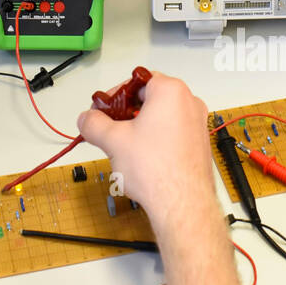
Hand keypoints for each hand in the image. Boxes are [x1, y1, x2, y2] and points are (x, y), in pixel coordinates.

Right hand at [75, 73, 219, 222]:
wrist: (182, 203)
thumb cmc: (157, 170)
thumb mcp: (112, 141)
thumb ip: (94, 124)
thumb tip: (86, 119)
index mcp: (171, 91)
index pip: (137, 81)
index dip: (115, 96)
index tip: (103, 110)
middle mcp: (189, 103)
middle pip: (150, 99)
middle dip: (127, 113)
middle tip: (110, 128)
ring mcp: (198, 124)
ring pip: (162, 118)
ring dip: (140, 128)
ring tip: (125, 147)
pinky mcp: (199, 144)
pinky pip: (173, 133)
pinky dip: (156, 140)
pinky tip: (143, 158)